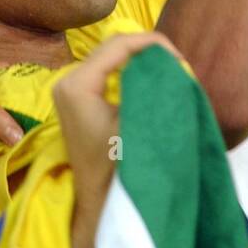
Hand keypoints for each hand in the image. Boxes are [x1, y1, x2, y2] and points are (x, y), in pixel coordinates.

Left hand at [53, 31, 177, 209]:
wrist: (98, 202)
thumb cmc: (118, 168)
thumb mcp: (140, 123)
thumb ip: (154, 87)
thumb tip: (174, 63)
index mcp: (77, 84)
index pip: (119, 45)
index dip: (153, 45)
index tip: (181, 59)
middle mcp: (67, 80)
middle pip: (113, 47)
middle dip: (148, 51)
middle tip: (179, 65)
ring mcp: (69, 89)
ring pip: (111, 57)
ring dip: (140, 59)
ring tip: (169, 71)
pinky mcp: (76, 98)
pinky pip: (107, 71)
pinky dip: (130, 70)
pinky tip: (151, 80)